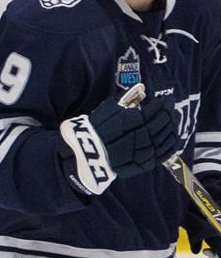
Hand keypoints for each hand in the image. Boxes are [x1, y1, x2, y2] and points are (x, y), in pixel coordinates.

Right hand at [61, 89, 178, 192]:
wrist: (83, 156)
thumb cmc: (93, 130)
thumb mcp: (107, 111)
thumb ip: (126, 102)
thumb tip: (140, 94)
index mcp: (132, 122)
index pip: (156, 110)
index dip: (164, 104)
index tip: (167, 100)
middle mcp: (141, 137)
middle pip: (163, 123)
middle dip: (169, 114)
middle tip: (171, 108)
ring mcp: (144, 152)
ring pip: (166, 138)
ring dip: (172, 128)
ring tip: (173, 120)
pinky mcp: (144, 164)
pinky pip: (164, 154)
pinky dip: (171, 145)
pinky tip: (173, 138)